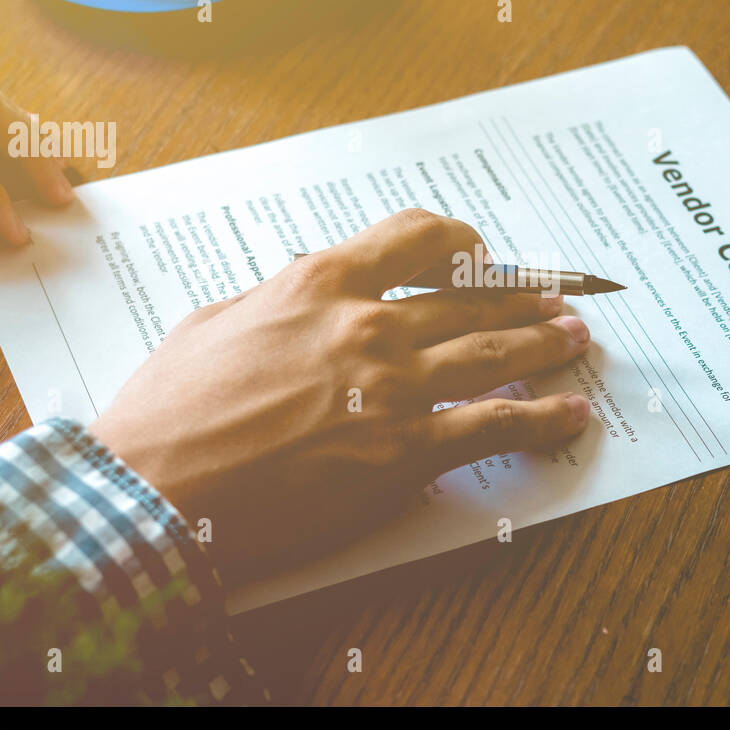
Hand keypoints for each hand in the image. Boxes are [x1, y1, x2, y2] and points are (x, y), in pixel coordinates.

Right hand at [88, 210, 592, 583]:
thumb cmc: (168, 412)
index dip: (459, 242)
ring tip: (576, 339)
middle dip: (521, 297)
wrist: (153, 492)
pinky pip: (496, 426)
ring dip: (546, 344)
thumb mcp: (214, 323)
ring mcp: (393, 387)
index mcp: (320, 283)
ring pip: (495, 353)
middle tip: (556, 300)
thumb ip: (277, 304)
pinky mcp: (406, 451)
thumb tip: (309, 302)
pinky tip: (570, 415)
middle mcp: (368, 324)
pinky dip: (543, 419)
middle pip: (470, 299)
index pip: (415, 238)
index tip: (479, 253)